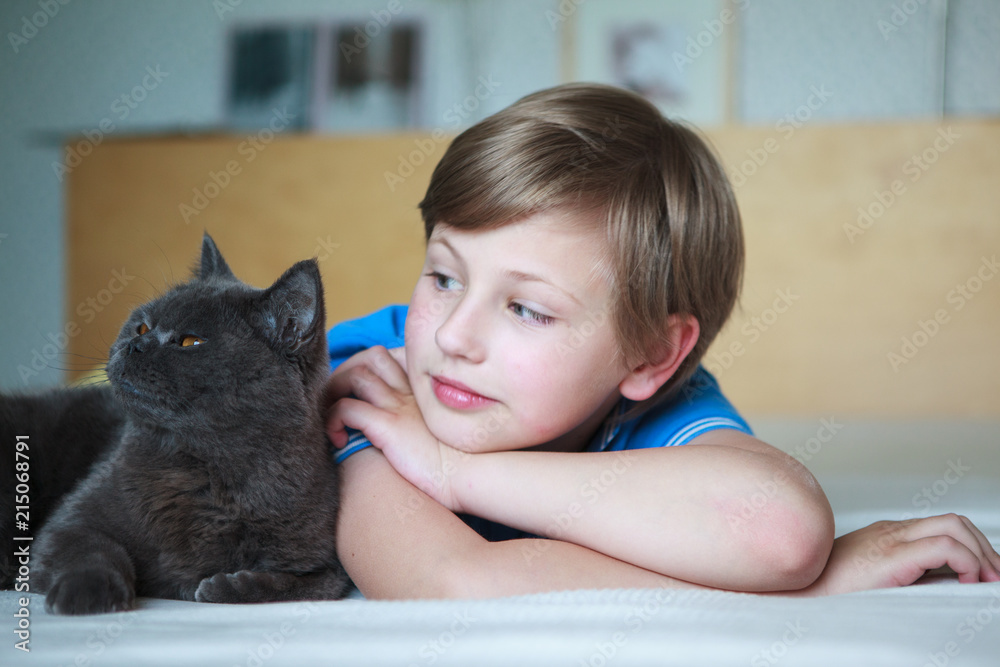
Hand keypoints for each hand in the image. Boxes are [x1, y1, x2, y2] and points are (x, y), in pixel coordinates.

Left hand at [325, 346, 463, 510]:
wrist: (471, 476)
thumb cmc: (459, 461)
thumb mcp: (444, 428)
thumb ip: (426, 418)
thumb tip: (406, 430)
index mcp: (426, 388)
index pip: (392, 357)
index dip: (369, 368)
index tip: (360, 393)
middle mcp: (413, 389)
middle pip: (372, 356)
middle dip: (347, 372)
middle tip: (337, 399)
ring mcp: (400, 405)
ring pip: (356, 374)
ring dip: (334, 392)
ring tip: (333, 418)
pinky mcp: (389, 425)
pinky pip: (348, 408)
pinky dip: (334, 419)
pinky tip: (338, 441)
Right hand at [802, 514, 999, 595]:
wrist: (795, 595)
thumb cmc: (828, 595)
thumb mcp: (871, 581)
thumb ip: (900, 576)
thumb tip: (940, 588)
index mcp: (887, 536)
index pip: (941, 527)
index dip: (972, 548)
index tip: (983, 577)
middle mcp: (891, 531)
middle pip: (954, 521)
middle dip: (984, 549)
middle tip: (994, 578)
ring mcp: (890, 539)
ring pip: (954, 527)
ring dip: (981, 554)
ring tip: (985, 581)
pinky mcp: (890, 555)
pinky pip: (943, 546)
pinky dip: (966, 561)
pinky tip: (966, 582)